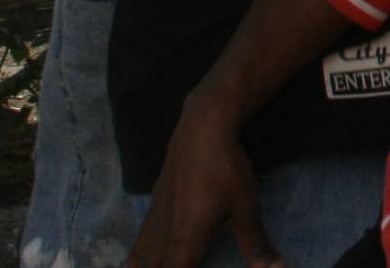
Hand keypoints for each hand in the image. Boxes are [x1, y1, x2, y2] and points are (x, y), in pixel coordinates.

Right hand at [131, 104, 278, 267]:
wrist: (200, 134)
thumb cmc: (226, 172)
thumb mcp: (246, 208)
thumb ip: (255, 245)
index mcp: (185, 245)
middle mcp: (161, 241)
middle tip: (189, 263)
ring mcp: (151, 227)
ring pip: (140, 263)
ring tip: (164, 265)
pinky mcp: (149, 214)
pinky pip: (135, 250)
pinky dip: (136, 262)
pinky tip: (139, 264)